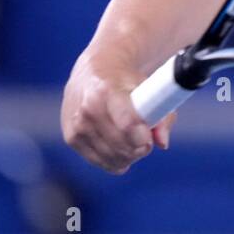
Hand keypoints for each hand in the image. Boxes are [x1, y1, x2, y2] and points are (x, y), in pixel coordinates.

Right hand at [61, 53, 175, 173]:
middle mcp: (87, 109)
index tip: (149, 139)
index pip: (127, 124)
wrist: (93, 72)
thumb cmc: (126, 81)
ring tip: (135, 145)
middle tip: (146, 142)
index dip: (142, 137)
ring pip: (109, 157)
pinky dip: (113, 161)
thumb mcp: (148, 88)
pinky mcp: (71, 138)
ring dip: (127, 157)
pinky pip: (97, 161)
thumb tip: (162, 142)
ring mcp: (77, 125)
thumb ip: (162, 115)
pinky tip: (120, 152)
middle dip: (138, 149)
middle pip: (119, 145)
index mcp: (107, 92)